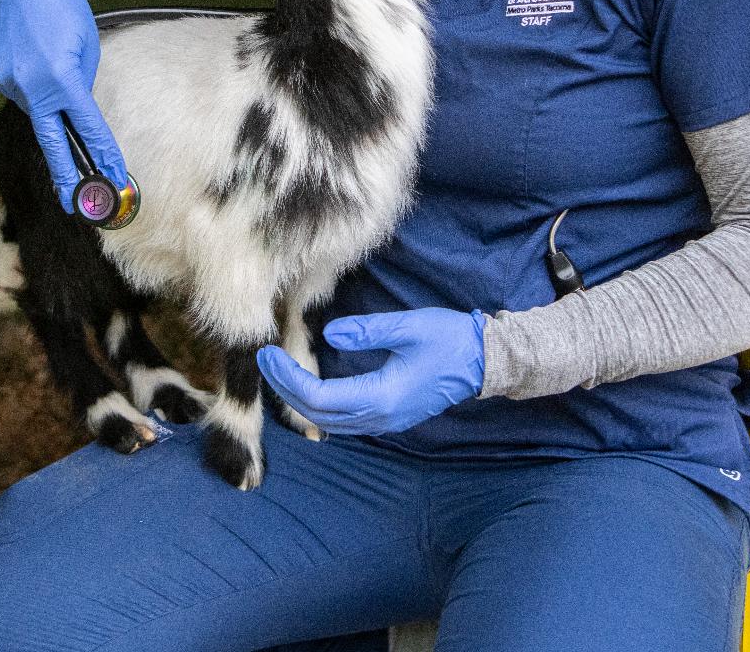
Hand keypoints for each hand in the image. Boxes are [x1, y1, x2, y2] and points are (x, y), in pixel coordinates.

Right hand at [0, 0, 128, 211]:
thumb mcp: (86, 48)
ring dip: (47, 102)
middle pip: (50, 141)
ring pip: (34, 108)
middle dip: (65, 174)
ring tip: (49, 66)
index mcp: (58, 79)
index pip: (85, 127)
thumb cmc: (65, 9)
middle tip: (75, 203)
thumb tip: (75, 114)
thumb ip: (79, 86)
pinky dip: (28, 84)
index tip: (113, 177)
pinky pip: (17, 89)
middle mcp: (28, 84)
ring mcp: (4, 79)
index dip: (101, 154)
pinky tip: (31, 60)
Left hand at [256, 308, 485, 435]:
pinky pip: (344, 421)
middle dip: (286, 388)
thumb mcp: (408, 327)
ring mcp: (385, 422)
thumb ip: (367, 331)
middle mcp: (380, 417)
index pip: (319, 397)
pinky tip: (309, 387)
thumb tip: (331, 335)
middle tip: (266, 360)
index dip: (288, 378)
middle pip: (317, 414)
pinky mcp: (389, 418)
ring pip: (328, 422)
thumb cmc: (449, 340)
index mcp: (382, 397)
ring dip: (300, 400)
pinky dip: (319, 406)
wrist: (484, 362)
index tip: (268, 354)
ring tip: (280, 372)